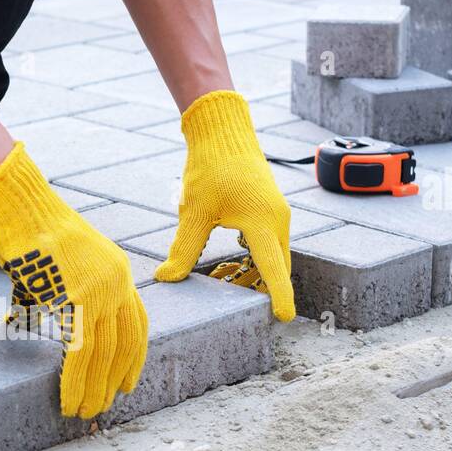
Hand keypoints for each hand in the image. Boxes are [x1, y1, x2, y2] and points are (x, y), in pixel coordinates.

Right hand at [0, 144, 147, 417]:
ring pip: (103, 353)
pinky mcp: (77, 298)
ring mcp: (100, 290)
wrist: (21, 208)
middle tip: (101, 407)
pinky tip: (69, 397)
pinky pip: (79, 350)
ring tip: (84, 412)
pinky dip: (74, 379)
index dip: (133, 358)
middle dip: (111, 382)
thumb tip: (42, 317)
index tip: (127, 384)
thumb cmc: (31, 231)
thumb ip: (66, 294)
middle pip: (124, 344)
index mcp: (119, 272)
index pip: (137, 324)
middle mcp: (118, 282)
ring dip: (93, 389)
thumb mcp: (62, 264)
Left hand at [154, 91, 294, 321]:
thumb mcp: (193, 212)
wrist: (224, 133)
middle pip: (277, 267)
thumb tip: (165, 277)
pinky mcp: (271, 209)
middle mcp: (277, 220)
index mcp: (262, 223)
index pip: (274, 269)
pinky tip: (234, 266)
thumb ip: (182, 248)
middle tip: (240, 305)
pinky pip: (270, 243)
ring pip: (274, 255)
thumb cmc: (210, 168)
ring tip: (230, 285)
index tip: (285, 318)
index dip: (280, 296)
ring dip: (258, 274)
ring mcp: (277, 214)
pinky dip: (257, 258)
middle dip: (263, 289)